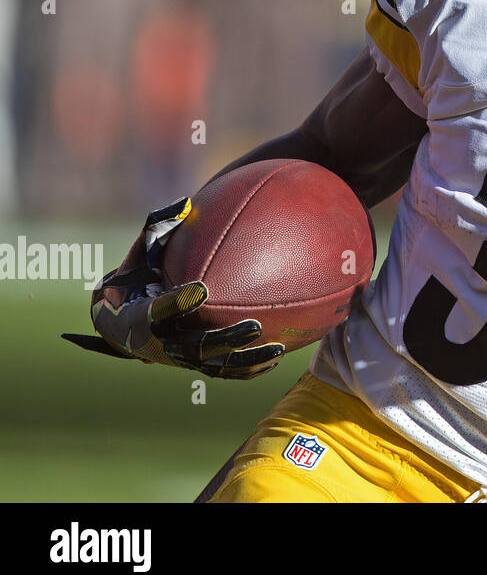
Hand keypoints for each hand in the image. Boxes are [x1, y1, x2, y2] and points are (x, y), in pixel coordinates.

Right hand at [62, 198, 283, 378]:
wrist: (119, 320)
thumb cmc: (135, 275)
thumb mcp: (141, 251)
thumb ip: (159, 226)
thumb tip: (186, 202)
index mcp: (136, 316)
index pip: (157, 312)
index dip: (177, 303)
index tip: (201, 289)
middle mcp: (158, 344)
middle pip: (194, 346)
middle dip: (225, 338)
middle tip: (255, 325)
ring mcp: (177, 358)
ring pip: (213, 364)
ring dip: (246, 359)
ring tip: (277, 349)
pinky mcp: (192, 365)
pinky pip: (222, 372)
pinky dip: (248, 370)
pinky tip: (276, 359)